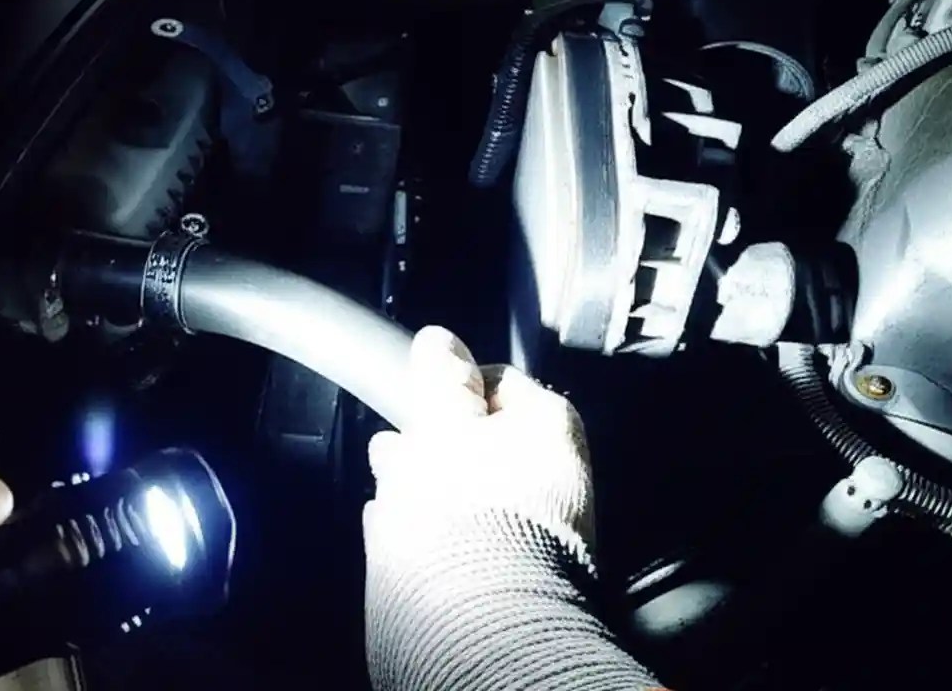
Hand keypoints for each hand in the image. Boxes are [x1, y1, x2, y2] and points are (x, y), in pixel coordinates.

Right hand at [366, 325, 594, 555]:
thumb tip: (439, 339)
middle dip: (436, 444)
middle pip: (484, 439)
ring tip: (391, 497)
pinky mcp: (517, 572)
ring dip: (431, 490)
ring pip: (471, 490)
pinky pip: (467, 536)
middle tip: (395, 454)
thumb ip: (441, 381)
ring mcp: (542, 527)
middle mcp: (560, 472)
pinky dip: (437, 532)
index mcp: (551, 424)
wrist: (480, 612)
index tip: (417, 406)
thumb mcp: (443, 426)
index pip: (498, 382)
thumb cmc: (461, 502)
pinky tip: (402, 536)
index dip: (451, 388)